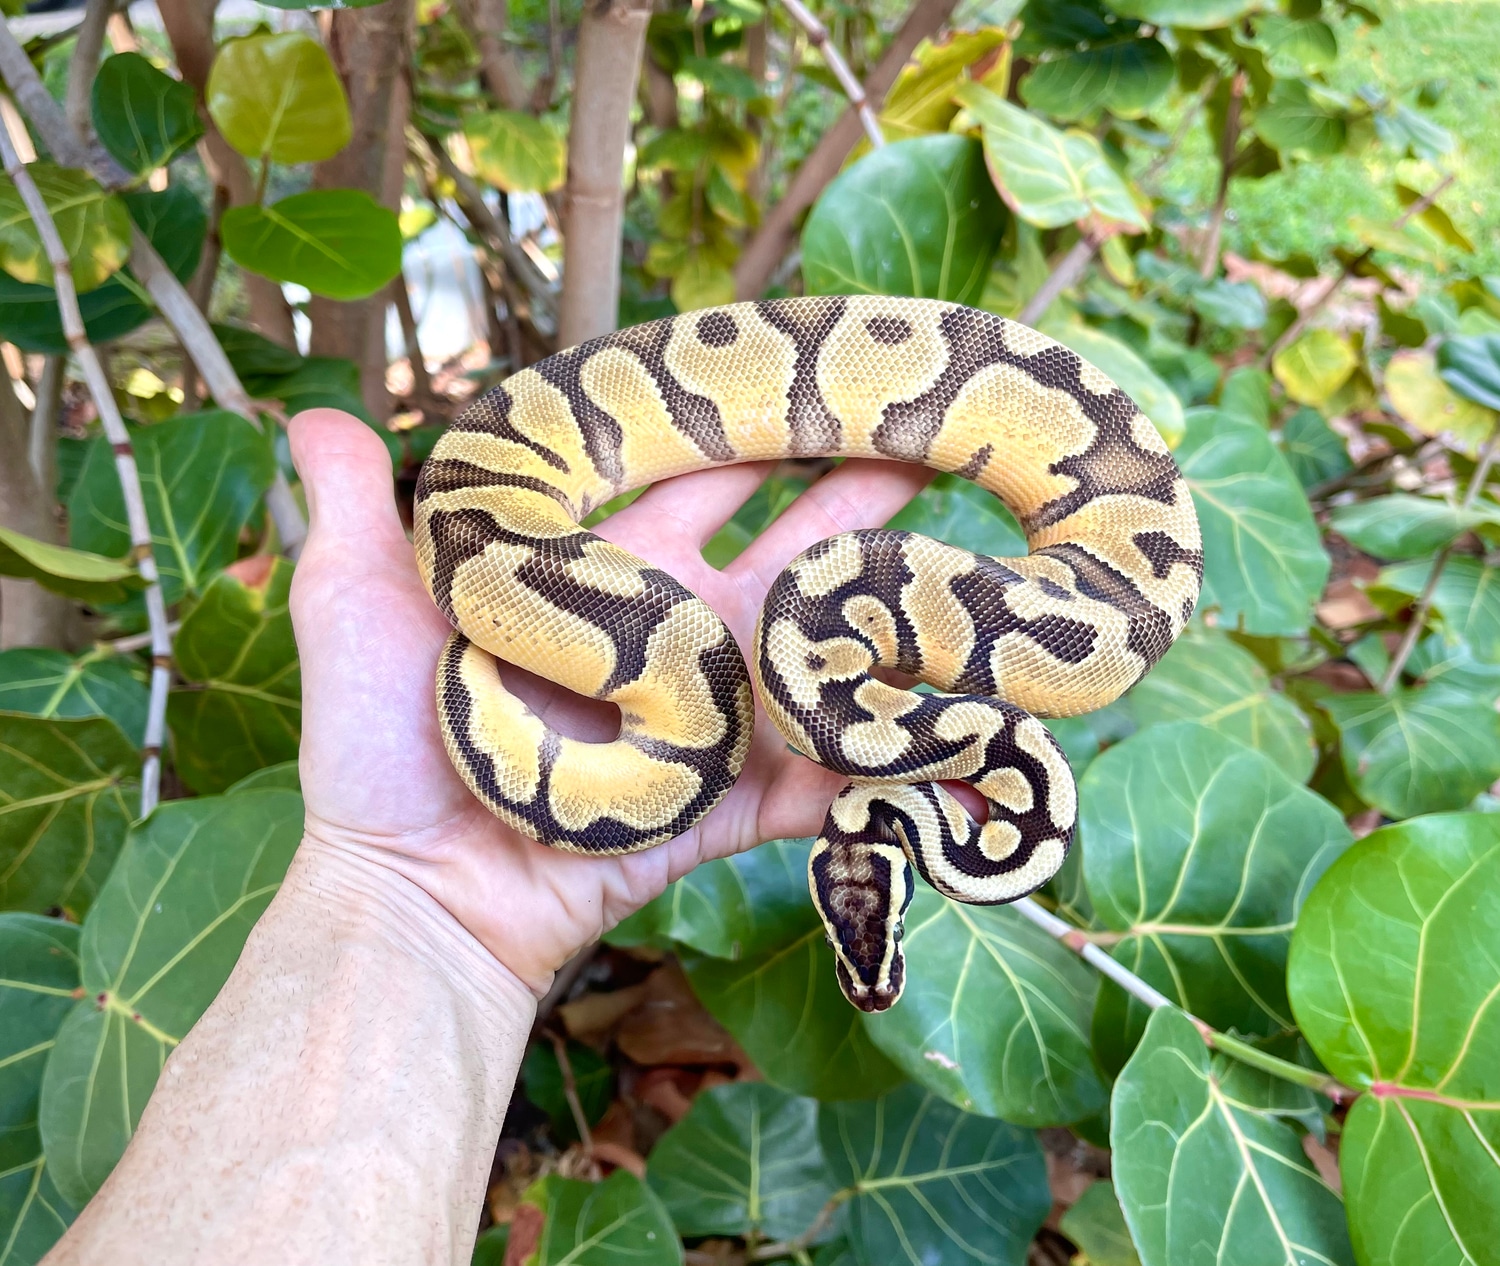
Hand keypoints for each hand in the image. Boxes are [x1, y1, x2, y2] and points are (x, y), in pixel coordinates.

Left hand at [288, 407, 931, 992]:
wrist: (414, 896)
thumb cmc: (379, 751)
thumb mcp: (355, 608)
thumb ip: (356, 511)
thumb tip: (315, 416)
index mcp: (600, 577)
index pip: (692, 479)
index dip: (747, 426)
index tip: (806, 366)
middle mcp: (668, 639)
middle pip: (781, 553)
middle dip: (853, 496)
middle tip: (932, 436)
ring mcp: (707, 722)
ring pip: (819, 655)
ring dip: (890, 612)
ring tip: (972, 562)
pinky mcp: (729, 806)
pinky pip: (819, 780)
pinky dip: (883, 759)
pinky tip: (956, 720)